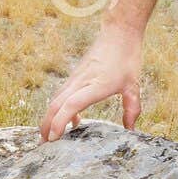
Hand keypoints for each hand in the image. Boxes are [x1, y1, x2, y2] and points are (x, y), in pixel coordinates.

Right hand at [39, 25, 142, 141]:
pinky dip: (59, 109)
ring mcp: (75, 78)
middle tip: (44, 145)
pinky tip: (72, 121)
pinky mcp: (75, 76)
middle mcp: (80, 82)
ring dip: (49, 118)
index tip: (53, 138)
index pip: (71, 105)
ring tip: (48, 136)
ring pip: (55, 100)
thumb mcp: (133, 86)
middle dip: (46, 125)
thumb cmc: (127, 58)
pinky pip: (61, 95)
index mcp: (95, 85)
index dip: (60, 122)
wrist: (118, 33)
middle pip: (55, 105)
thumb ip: (132, 109)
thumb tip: (131, 130)